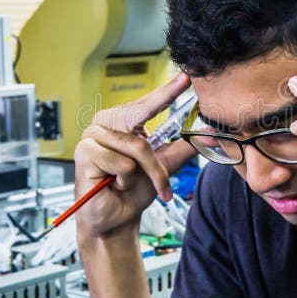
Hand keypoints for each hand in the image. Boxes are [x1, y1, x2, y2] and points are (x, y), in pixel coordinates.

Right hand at [74, 73, 196, 240]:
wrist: (115, 220)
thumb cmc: (133, 191)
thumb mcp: (164, 166)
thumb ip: (184, 147)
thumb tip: (211, 133)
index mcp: (121, 120)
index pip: (148, 103)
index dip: (168, 91)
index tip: (187, 77)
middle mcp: (105, 122)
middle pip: (145, 126)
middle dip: (157, 162)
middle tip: (161, 183)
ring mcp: (92, 135)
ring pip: (138, 148)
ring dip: (142, 174)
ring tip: (129, 186)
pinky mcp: (85, 152)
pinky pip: (123, 163)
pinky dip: (125, 180)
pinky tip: (113, 186)